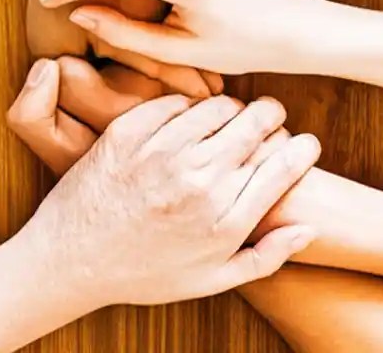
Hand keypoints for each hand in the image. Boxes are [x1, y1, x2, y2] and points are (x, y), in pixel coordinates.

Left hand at [6, 59, 320, 307]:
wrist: (72, 260)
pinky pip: (175, 102)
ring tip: (231, 116)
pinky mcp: (128, 133)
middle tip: (271, 117)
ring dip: (232, 108)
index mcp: (224, 221)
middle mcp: (197, 183)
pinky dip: (189, 105)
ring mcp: (161, 154)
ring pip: (218, 107)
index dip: (303, 148)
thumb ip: (266, 257)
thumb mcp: (211, 280)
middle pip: (257, 125)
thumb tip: (310, 227)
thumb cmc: (144, 273)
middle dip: (272, 116)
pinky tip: (190, 116)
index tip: (305, 143)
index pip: (284, 166)